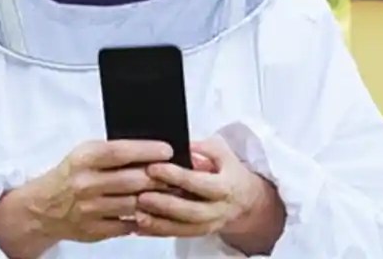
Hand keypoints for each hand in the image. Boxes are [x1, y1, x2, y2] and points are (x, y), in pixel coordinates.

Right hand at [23, 139, 175, 242]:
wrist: (42, 208)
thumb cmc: (71, 175)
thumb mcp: (85, 154)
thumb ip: (114, 151)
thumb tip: (152, 149)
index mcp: (84, 159)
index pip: (120, 152)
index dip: (147, 150)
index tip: (168, 150)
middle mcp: (86, 184)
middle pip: (132, 180)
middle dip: (159, 176)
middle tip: (178, 172)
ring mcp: (90, 209)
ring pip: (134, 203)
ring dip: (157, 198)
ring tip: (173, 192)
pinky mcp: (94, 230)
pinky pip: (128, 225)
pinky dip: (144, 218)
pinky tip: (155, 211)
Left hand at [133, 136, 285, 253]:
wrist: (245, 199)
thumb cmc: (229, 171)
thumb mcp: (222, 152)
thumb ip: (203, 148)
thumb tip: (182, 146)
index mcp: (226, 186)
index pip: (200, 183)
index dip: (177, 176)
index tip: (154, 168)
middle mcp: (219, 210)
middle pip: (191, 212)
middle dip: (165, 205)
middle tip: (142, 196)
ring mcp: (209, 225)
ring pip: (183, 229)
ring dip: (159, 224)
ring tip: (137, 214)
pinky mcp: (199, 233)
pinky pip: (177, 235)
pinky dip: (158, 232)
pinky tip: (139, 226)